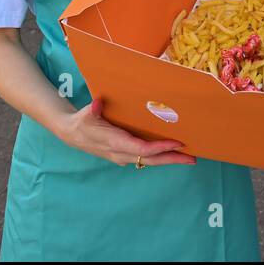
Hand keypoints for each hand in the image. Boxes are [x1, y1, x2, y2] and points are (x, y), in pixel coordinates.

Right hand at [58, 96, 195, 166]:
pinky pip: (145, 159)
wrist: (71, 134)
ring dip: (169, 160)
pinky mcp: (124, 156)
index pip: (141, 149)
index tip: (177, 143)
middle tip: (192, 158)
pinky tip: (172, 153)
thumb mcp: (86, 114)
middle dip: (172, 159)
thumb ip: (93, 109)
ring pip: (150, 161)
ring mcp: (123, 157)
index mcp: (114, 143)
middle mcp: (121, 154)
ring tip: (188, 157)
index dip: (160, 148)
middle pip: (151, 159)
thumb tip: (98, 103)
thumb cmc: (81, 122)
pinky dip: (160, 157)